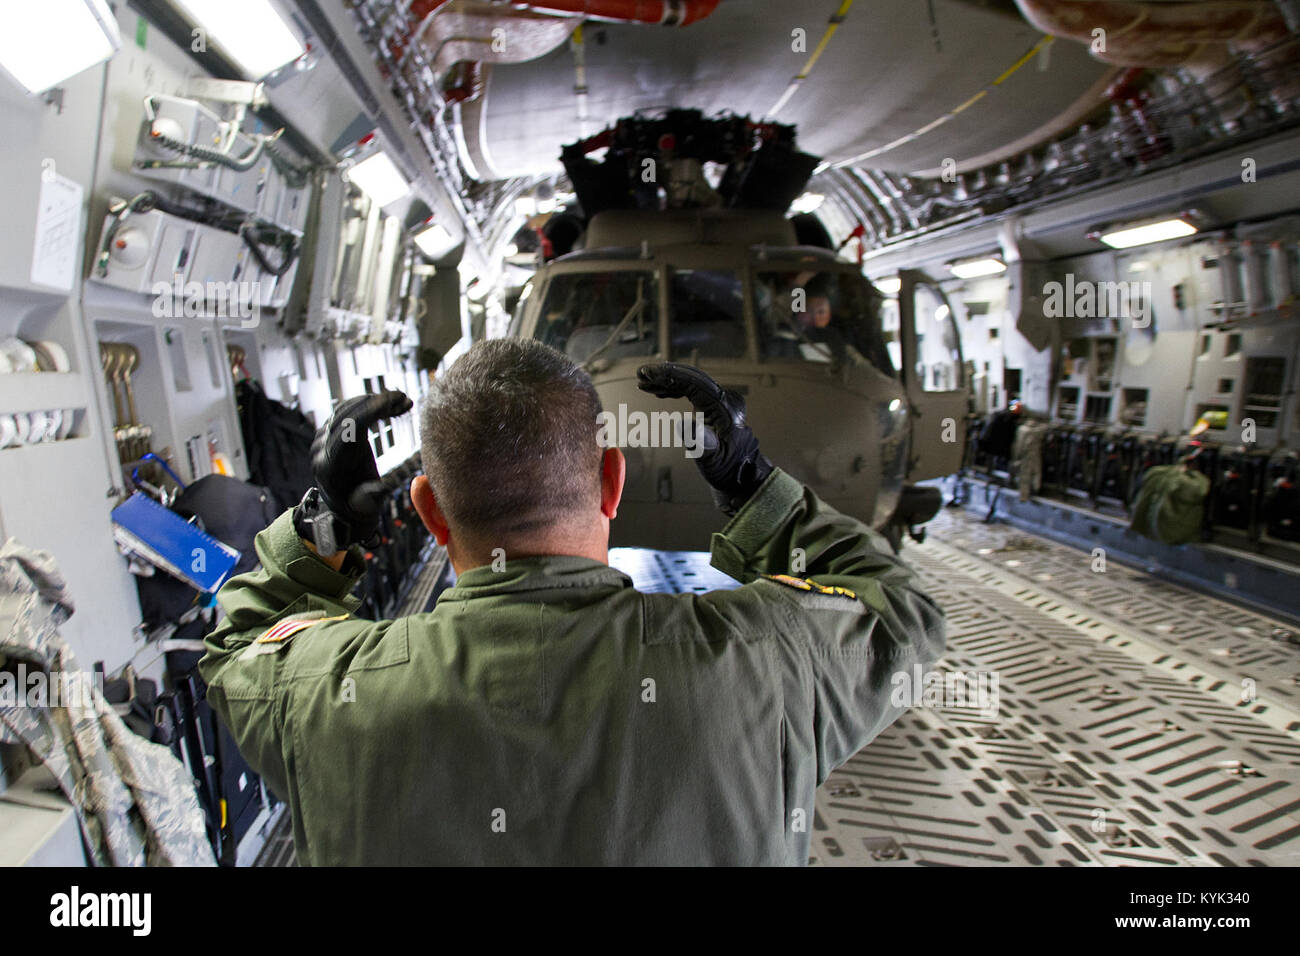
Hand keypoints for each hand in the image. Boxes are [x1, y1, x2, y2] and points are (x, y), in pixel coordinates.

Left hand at [293, 390, 412, 554]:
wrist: (343, 510)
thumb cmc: (360, 509)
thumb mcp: (370, 507)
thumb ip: (374, 495)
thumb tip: (385, 485)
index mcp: (329, 466)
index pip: (348, 427)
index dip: (373, 412)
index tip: (396, 403)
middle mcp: (321, 449)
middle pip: (347, 413)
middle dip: (377, 402)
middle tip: (404, 399)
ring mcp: (322, 440)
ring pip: (346, 409)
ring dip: (374, 401)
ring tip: (400, 401)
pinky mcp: (329, 434)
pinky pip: (346, 412)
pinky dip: (367, 405)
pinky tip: (387, 405)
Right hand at [636, 363, 772, 515]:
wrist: (743, 479)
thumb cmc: (730, 470)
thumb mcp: (713, 460)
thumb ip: (700, 442)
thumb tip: (683, 424)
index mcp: (725, 408)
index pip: (694, 383)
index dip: (670, 375)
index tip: (649, 373)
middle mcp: (725, 401)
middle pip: (692, 379)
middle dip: (666, 375)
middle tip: (642, 375)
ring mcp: (721, 404)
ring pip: (692, 384)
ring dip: (668, 383)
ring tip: (646, 384)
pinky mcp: (716, 410)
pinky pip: (694, 393)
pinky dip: (676, 391)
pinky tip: (661, 393)